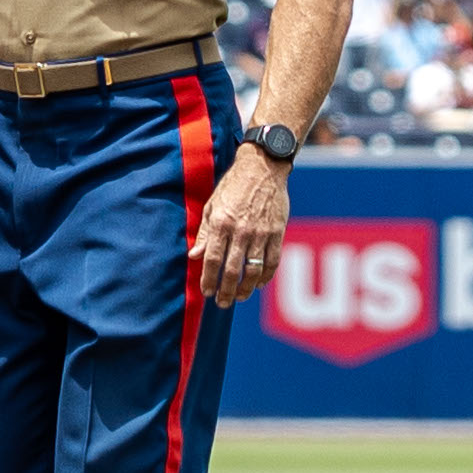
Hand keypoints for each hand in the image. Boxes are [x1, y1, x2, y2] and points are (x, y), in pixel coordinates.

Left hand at [191, 149, 290, 305]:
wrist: (262, 169)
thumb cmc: (233, 186)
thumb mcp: (212, 205)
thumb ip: (205, 233)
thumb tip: (194, 256)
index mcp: (221, 223)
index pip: (213, 259)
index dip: (208, 279)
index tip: (206, 292)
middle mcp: (241, 230)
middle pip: (232, 269)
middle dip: (226, 290)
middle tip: (222, 303)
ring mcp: (261, 233)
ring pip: (254, 270)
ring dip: (246, 288)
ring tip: (239, 297)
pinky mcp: (277, 232)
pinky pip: (272, 261)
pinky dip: (266, 276)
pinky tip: (259, 284)